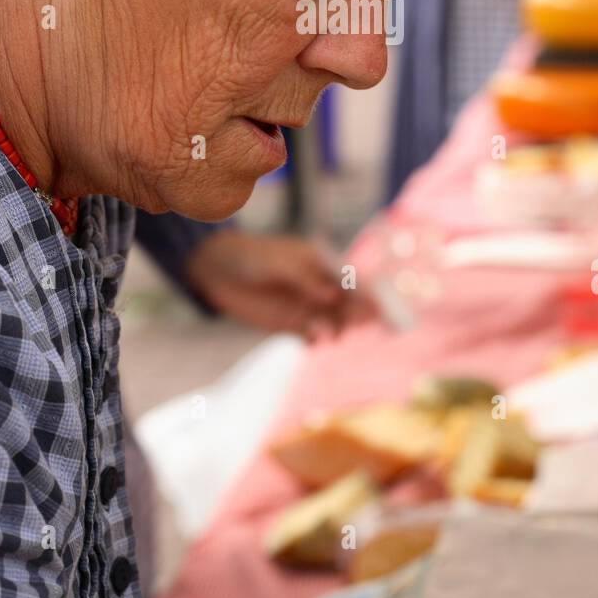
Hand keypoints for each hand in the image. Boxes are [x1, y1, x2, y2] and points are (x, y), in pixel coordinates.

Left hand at [184, 229, 373, 339]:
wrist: (216, 271)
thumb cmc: (250, 257)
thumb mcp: (278, 263)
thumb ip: (303, 279)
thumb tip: (330, 295)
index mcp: (321, 263)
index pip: (352, 278)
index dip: (370, 291)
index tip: (382, 305)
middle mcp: (319, 286)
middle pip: (349, 303)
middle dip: (360, 313)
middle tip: (364, 323)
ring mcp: (306, 306)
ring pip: (334, 322)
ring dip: (338, 329)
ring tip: (330, 333)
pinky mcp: (290, 324)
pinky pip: (312, 337)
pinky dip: (315, 340)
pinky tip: (311, 340)